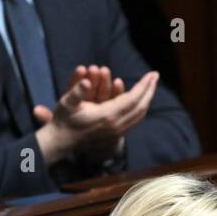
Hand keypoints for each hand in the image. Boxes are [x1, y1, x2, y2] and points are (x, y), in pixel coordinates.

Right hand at [34, 70, 158, 165]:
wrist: (61, 142)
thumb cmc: (63, 120)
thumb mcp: (66, 103)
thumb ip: (76, 91)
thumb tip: (85, 81)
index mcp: (107, 116)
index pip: (132, 99)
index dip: (143, 85)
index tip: (152, 73)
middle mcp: (116, 126)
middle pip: (140, 107)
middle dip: (149, 90)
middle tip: (155, 76)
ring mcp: (117, 132)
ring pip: (139, 115)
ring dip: (146, 99)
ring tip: (150, 86)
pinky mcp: (115, 135)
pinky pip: (134, 120)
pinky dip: (140, 108)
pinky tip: (140, 100)